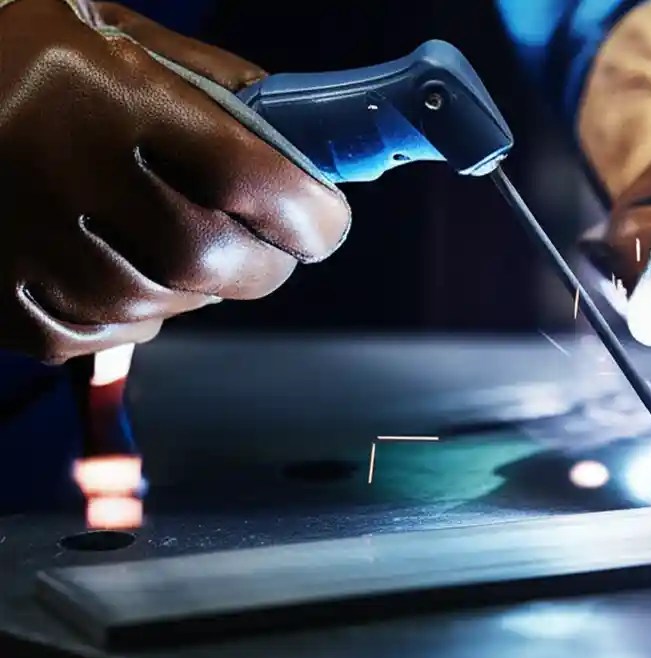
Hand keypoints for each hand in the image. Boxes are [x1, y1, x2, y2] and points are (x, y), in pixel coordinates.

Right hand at [0, 0, 349, 362]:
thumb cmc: (25, 53)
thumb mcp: (116, 35)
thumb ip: (215, 86)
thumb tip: (306, 150)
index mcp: (108, 92)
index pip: (250, 178)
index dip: (311, 216)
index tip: (325, 222)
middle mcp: (60, 167)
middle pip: (210, 258)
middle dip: (262, 265)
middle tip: (267, 248)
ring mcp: (17, 238)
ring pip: (158, 305)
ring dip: (196, 289)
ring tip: (181, 249)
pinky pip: (96, 334)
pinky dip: (131, 313)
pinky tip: (118, 271)